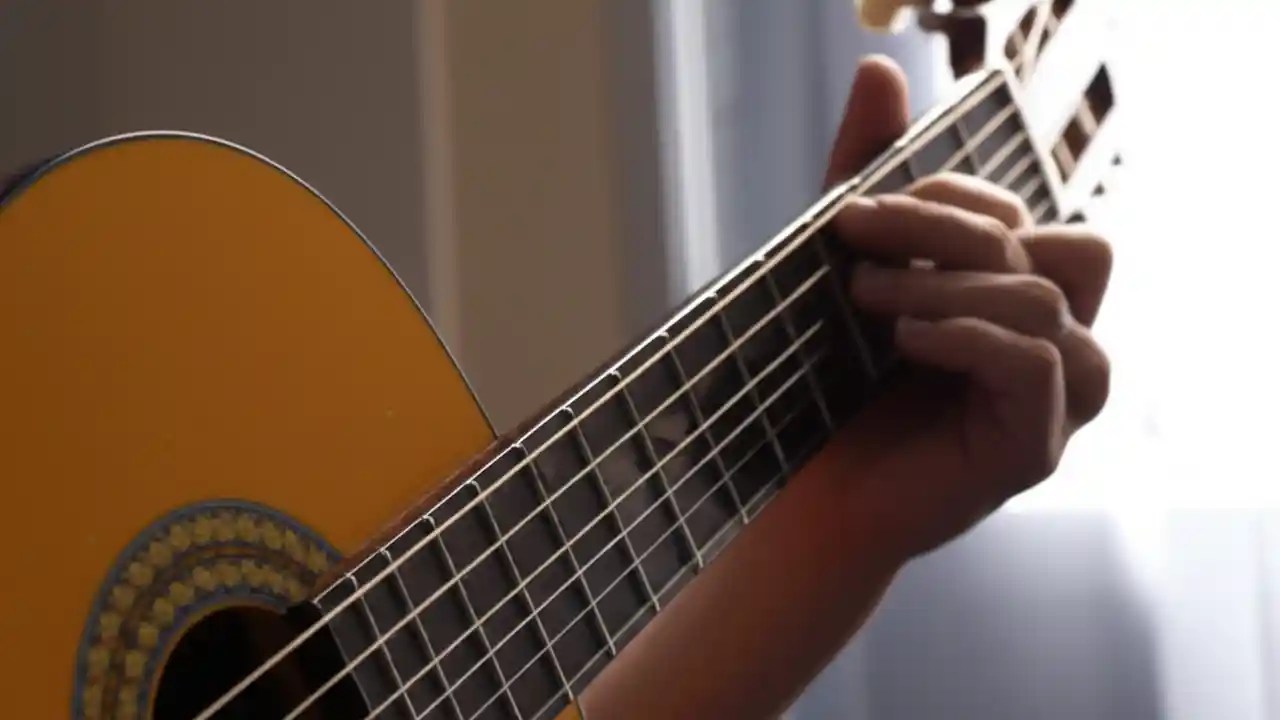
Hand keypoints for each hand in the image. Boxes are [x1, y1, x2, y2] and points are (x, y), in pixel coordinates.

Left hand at [826, 57, 1112, 559]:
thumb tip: (879, 71)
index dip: (957, 197)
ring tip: (865, 298)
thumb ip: (866, 173)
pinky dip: (969, 337)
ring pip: (1051, 303)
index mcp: (1017, 302)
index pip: (1032, 219)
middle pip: (1066, 248)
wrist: (798, 492)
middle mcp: (1053, 347)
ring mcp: (1053, 403)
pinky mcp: (1034, 449)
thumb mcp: (846, 264)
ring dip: (949, 284)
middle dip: (958, 228)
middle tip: (858, 237)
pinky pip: (1041, 366)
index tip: (858, 207)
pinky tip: (903, 342)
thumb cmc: (826, 383)